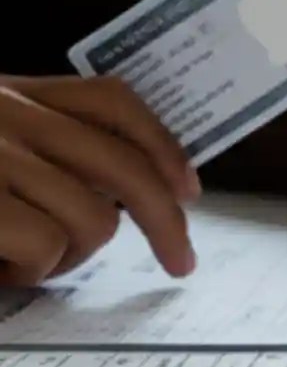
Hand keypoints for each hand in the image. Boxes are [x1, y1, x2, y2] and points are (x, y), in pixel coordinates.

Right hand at [0, 76, 200, 285]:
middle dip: (165, 222)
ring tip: (18, 264)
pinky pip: (45, 245)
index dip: (162, 145)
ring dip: (68, 257)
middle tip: (181, 262)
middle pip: (125, 166)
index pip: (111, 100)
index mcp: (10, 95)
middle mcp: (4, 112)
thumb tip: (128, 193)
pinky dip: (31, 271)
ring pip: (93, 218)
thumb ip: (42, 154)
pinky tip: (0, 270)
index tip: (189, 190)